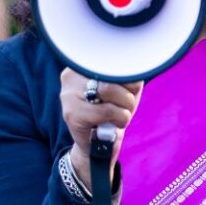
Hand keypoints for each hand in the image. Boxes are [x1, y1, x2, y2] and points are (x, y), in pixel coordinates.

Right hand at [59, 70, 143, 197]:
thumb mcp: (122, 87)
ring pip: (109, 90)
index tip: (132, 87)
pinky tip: (115, 123)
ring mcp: (68, 96)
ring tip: (122, 114)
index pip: (111, 59)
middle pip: (111, 73)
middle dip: (129, 92)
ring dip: (126, 107)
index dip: (128, 75)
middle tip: (128, 105)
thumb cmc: (113, 111)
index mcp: (82, 66)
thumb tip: (136, 67)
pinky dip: (121, 118)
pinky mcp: (73, 115)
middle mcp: (71, 76)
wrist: (98, 145)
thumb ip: (126, 74)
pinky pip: (107, 111)